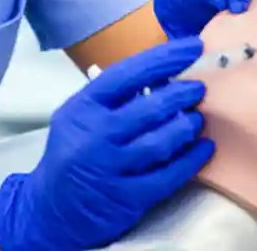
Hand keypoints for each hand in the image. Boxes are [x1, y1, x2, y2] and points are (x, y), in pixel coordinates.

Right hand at [0, 38, 214, 250]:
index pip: (126, 74)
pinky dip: (190, 160)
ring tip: (198, 119)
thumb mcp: (79, 116)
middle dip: (181, 95)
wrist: (53, 209)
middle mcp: (94, 135)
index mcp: (82, 108)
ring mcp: (110, 167)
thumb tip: (161, 73)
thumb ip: (112, 97)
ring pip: (160, 143)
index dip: (162, 59)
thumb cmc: (72, 152)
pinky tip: (203, 148)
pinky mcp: (126, 197)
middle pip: (148, 109)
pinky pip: (167, 176)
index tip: (191, 47)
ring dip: (186, 127)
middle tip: (200, 88)